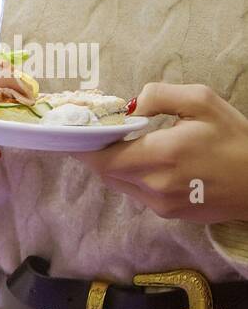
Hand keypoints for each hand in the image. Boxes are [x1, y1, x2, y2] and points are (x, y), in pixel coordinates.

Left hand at [74, 83, 247, 222]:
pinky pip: (137, 194)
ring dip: (117, 165)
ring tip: (127, 146)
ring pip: (119, 183)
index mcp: (161, 154)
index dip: (85, 146)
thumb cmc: (236, 138)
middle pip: (106, 171)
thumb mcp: (202, 102)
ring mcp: (160, 203)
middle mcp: (155, 184)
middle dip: (99, 153)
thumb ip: (160, 95)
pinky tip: (152, 164)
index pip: (102, 157)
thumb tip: (129, 105)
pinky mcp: (167, 214)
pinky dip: (135, 177)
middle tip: (101, 135)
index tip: (77, 133)